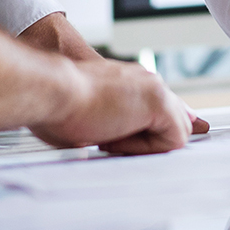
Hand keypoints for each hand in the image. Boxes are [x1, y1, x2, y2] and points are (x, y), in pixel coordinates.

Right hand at [31, 59, 207, 153]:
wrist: (52, 92)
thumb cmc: (57, 107)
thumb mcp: (87, 119)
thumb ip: (110, 127)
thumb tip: (102, 146)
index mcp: (129, 82)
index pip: (163, 107)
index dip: (160, 132)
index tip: (149, 147)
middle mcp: (145, 80)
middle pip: (176, 118)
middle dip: (154, 142)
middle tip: (114, 145)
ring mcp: (154, 88)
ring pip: (176, 131)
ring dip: (148, 146)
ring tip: (111, 140)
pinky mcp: (159, 101)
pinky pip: (174, 140)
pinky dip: (149, 149)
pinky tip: (119, 139)